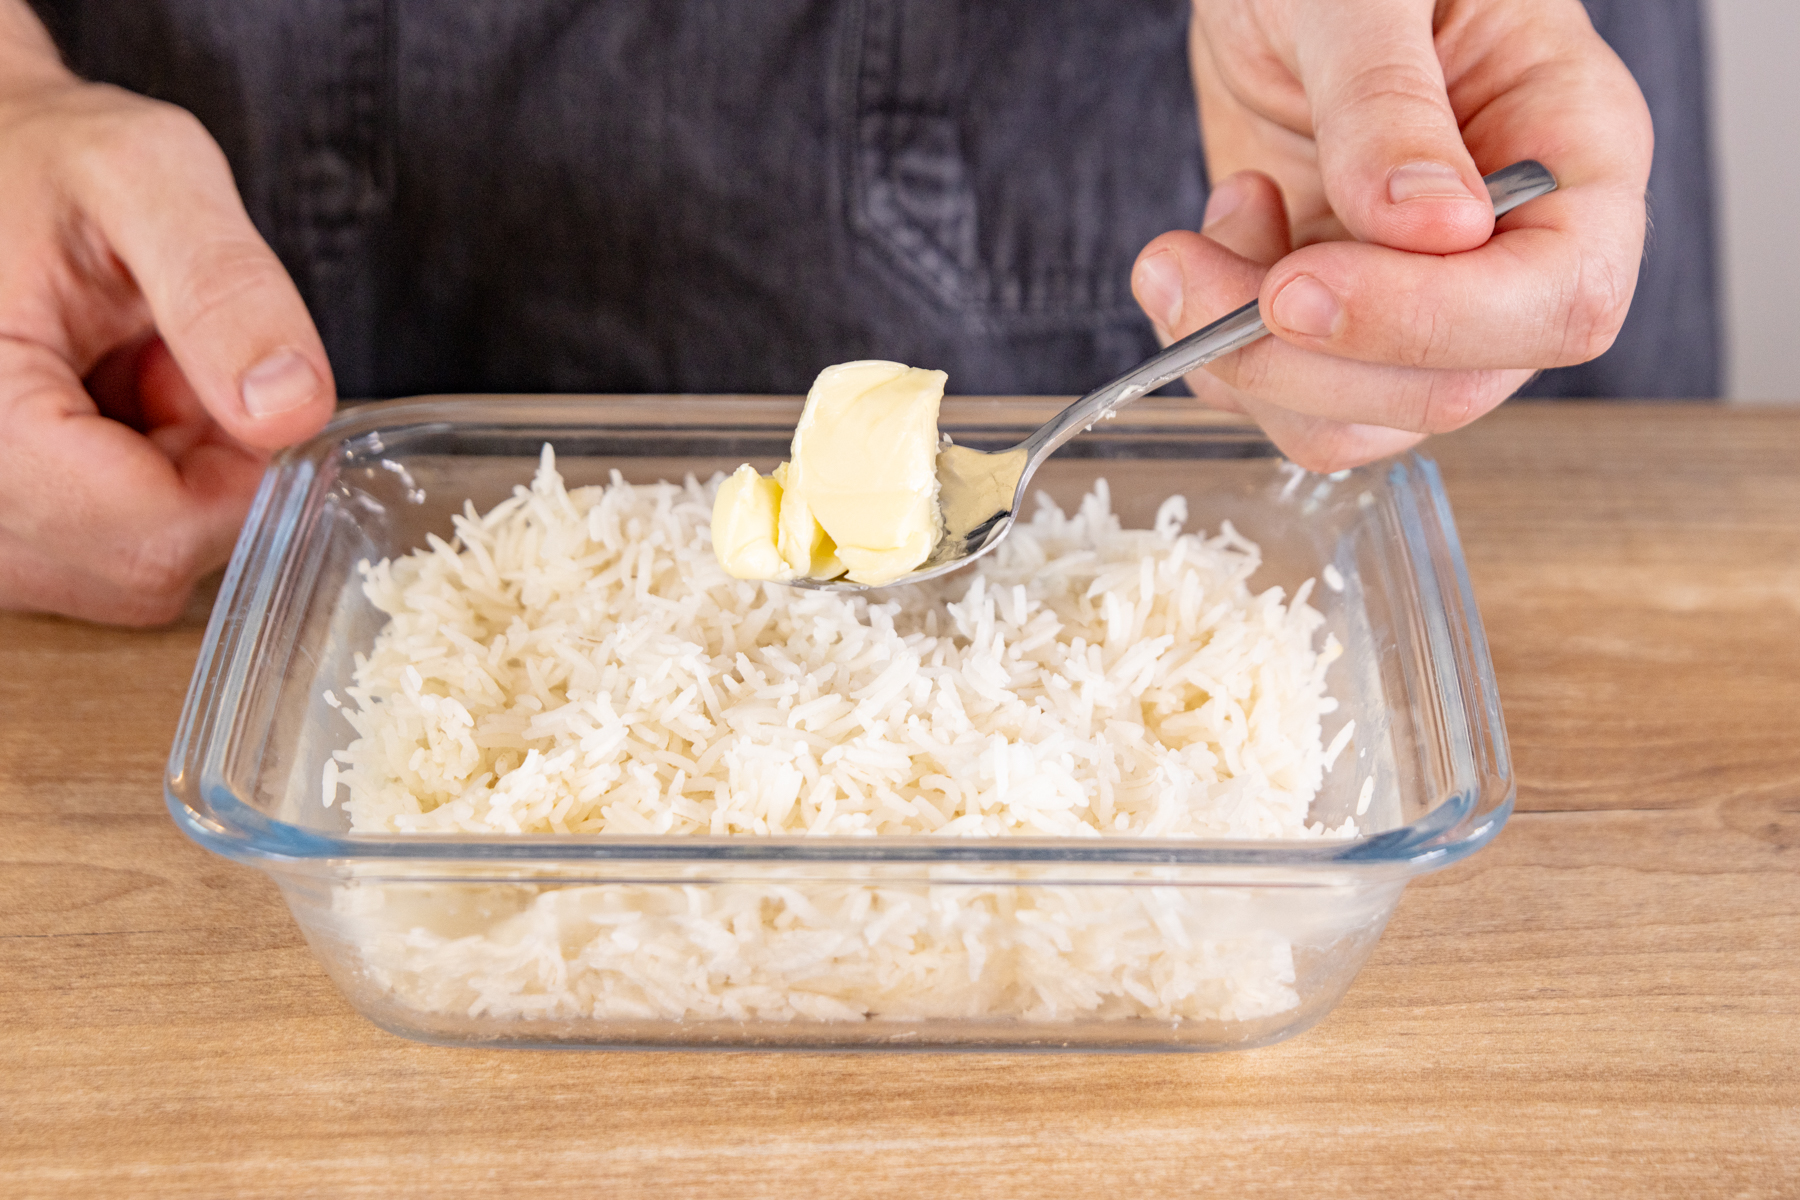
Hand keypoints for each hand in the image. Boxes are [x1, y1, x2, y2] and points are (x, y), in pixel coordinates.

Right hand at [0, 4, 334, 624]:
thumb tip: (291, 412)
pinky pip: (100, 560)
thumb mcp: (147, 174)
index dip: (235, 473)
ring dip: (167, 480)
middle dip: (198, 470)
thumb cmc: (40, 156)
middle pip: (147, 563)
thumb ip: (226, 288)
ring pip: (131, 571)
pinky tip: (107, 400)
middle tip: (166, 357)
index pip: (154, 536)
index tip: (222, 377)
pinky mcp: (2, 526)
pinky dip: (132, 490)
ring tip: (130, 367)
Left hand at [1133, 0, 1652, 469]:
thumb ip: (1390, 103)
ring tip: (1180, 254)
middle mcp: (1512, 247)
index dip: (1430, 321)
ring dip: (1241, 366)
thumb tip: (1436, 227)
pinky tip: (1207, 244)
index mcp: (1573, 151)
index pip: (1561, 299)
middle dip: (1299, 354)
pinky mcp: (1338, 318)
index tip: (1299, 284)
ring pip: (1360, 416)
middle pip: (1450, 387)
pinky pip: (1288, 396)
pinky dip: (1215, 355)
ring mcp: (1422, 295)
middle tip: (1191, 268)